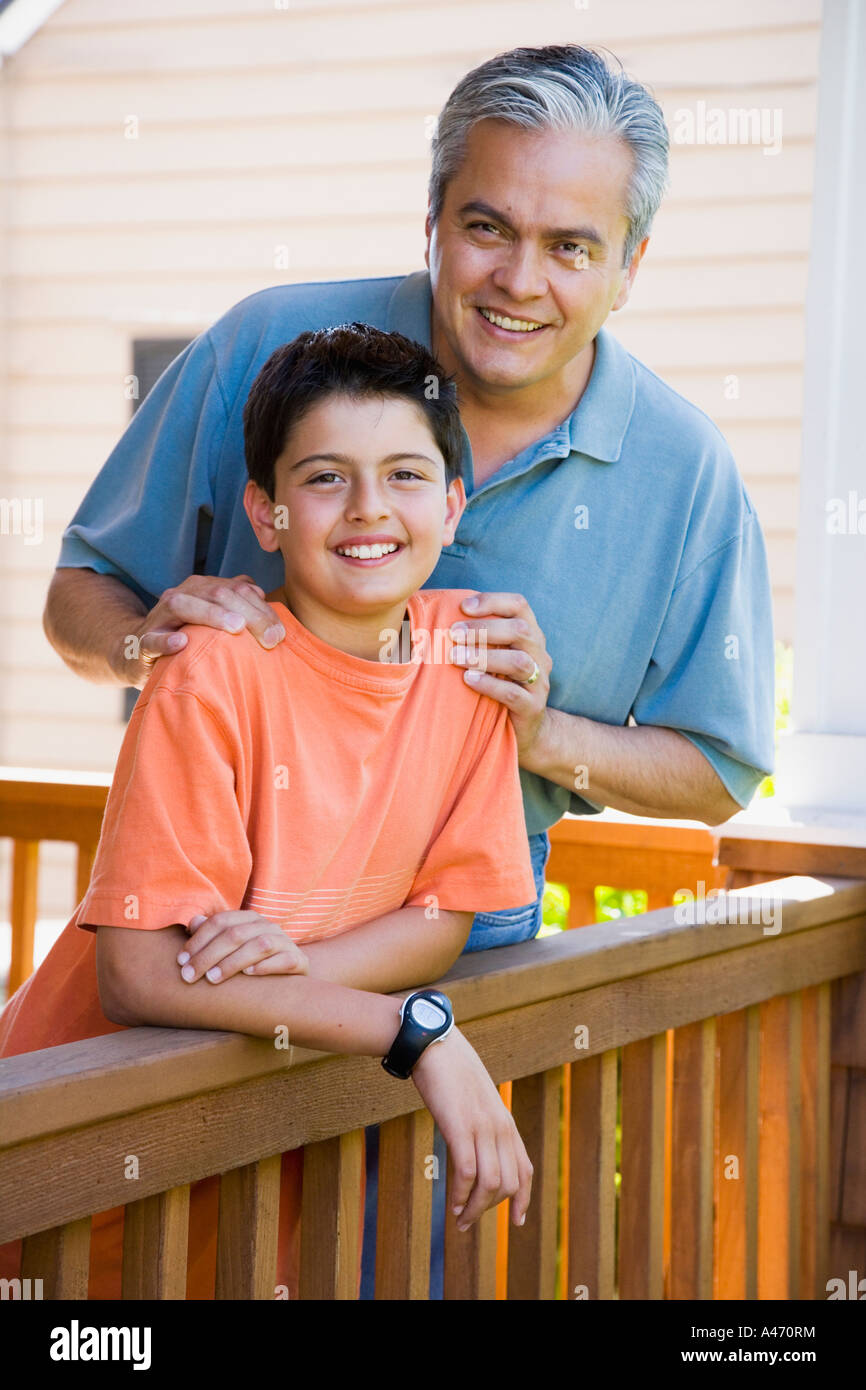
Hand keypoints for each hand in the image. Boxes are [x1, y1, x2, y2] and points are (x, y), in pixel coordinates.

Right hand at [122, 574, 285, 686]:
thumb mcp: (214, 619)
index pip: (236, 589)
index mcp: (201, 588)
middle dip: (247, 613)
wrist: (139, 653)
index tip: (280, 633)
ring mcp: (160, 617)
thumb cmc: (188, 636)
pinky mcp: (143, 643)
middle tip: (270, 638)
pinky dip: (166, 641)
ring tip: (236, 627)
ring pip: (184, 606)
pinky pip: (152, 640)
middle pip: (216, 594)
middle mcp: (182, 595)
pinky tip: (182, 643)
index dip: (261, 608)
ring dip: (211, 615)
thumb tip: (261, 594)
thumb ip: (237, 604)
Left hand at [176, 910, 308, 983]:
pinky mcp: (299, 960)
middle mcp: (267, 926)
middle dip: (208, 955)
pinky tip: (249, 975)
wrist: (290, 977)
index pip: (220, 922)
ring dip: (233, 962)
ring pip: (259, 945)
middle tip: (189, 976)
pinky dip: (267, 966)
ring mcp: (284, 942)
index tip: (180, 961)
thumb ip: (212, 934)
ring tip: (212, 979)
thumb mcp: (231, 947)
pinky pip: (285, 959)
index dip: (198, 940)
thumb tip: (193, 923)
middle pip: (235, 935)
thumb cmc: (251, 962)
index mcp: (249, 919)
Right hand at [411, 1026, 531, 1230]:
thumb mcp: (474, 1102)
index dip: (523, 1199)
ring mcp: (482, 1126)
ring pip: (491, 1184)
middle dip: (491, 1209)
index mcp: (506, 1122)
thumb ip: (481, 1126)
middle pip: (508, 1183)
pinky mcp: (460, 1126)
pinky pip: (468, 1172)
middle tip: (468, 1220)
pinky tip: (452, 1202)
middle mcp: (500, 1127)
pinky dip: (461, 1194)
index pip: (524, 1170)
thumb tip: (475, 1153)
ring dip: (475, 1208)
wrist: (435, 1044)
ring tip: (460, 1219)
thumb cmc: (451, 1073)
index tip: (517, 1221)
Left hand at [448, 591, 552, 763]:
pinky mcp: (533, 707)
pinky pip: (514, 694)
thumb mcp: (490, 655)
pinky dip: (490, 685)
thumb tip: (432, 614)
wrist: (524, 729)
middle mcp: (539, 654)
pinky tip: (469, 680)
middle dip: (484, 629)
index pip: (519, 605)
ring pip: (520, 661)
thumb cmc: (497, 682)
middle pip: (520, 630)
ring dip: (485, 656)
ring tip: (456, 658)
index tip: (462, 607)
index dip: (492, 601)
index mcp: (529, 634)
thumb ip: (475, 635)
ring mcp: (539, 682)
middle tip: (453, 634)